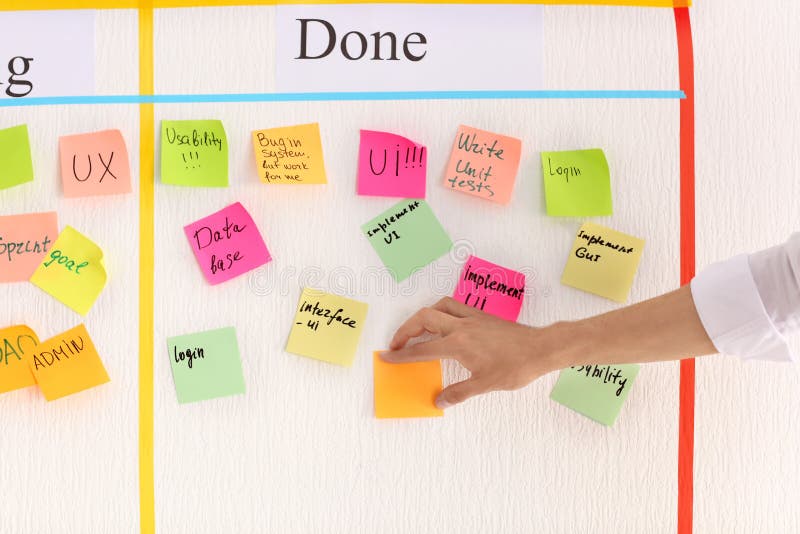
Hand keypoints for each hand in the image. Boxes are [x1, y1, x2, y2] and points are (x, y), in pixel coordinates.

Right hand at [381, 297, 567, 408]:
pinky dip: (443, 312)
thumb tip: (439, 401)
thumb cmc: (516, 366)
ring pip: (439, 306)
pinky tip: (445, 324)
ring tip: (418, 329)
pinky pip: (455, 307)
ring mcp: (472, 318)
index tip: (386, 356)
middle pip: (424, 319)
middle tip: (397, 344)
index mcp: (458, 344)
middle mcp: (462, 326)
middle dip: (405, 330)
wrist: (540, 348)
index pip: (422, 350)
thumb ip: (459, 393)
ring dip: (423, 316)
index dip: (401, 354)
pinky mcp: (482, 316)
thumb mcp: (485, 385)